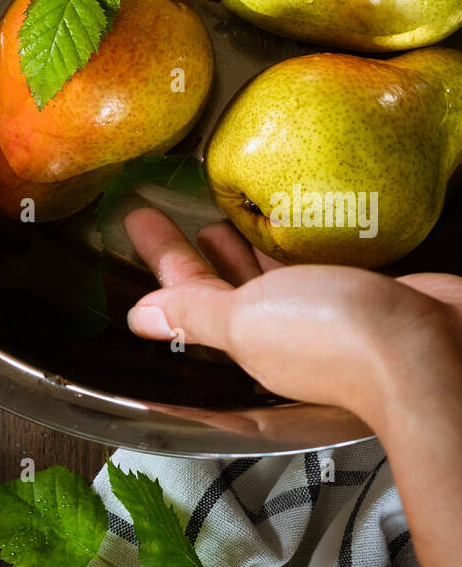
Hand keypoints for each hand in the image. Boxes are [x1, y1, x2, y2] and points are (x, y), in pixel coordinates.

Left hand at [126, 208, 461, 566]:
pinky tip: (287, 222)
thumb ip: (197, 313)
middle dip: (196, 254)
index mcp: (245, 340)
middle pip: (223, 285)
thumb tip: (141, 318)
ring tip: (217, 216)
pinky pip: (311, 266)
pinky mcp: (358, 294)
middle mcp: (280, 330)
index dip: (161, 258)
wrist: (429, 351)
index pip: (187, 296)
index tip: (137, 218)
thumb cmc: (334, 339)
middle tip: (170, 215)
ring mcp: (320, 314)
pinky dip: (290, 244)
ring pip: (267, 277)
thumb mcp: (247, 320)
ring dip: (240, 247)